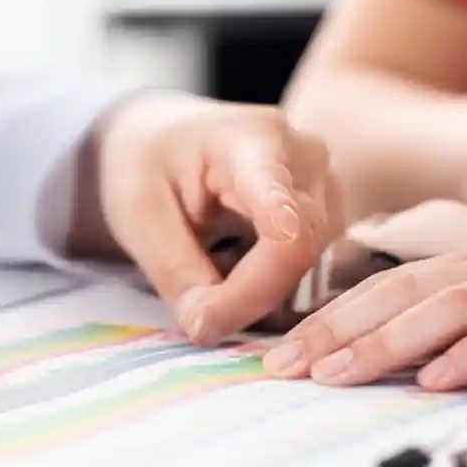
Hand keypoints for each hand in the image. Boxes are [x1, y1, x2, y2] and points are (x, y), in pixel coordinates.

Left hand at [78, 93, 341, 344]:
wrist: (161, 135)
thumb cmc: (144, 163)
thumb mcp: (138, 215)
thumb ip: (175, 272)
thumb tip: (208, 331)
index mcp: (253, 142)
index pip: (287, 227)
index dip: (256, 287)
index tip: (206, 321)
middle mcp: (306, 156)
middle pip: (303, 252)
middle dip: (247, 298)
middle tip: (193, 313)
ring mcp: (325, 181)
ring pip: (310, 265)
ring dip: (256, 291)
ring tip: (204, 273)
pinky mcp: (328, 207)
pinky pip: (311, 263)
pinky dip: (265, 282)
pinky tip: (227, 264)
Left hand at [264, 209, 466, 389]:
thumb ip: (458, 302)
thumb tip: (408, 347)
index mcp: (465, 263)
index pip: (382, 290)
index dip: (326, 319)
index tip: (279, 353)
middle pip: (395, 296)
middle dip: (331, 332)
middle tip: (280, 366)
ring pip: (441, 309)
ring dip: (384, 343)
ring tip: (335, 374)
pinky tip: (435, 379)